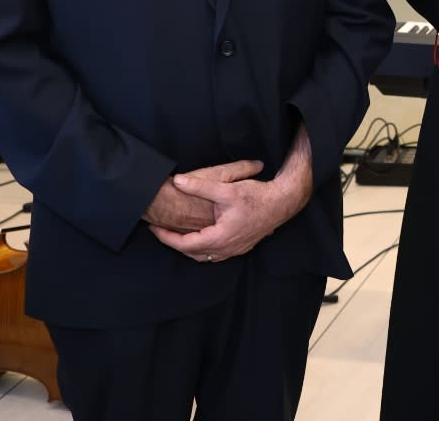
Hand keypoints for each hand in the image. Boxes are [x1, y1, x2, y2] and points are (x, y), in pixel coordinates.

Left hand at [150, 134, 312, 261]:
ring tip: (177, 235)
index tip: (155, 229)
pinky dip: (203, 248)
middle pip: (193, 254)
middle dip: (175, 243)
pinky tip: (201, 237)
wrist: (283, 202)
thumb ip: (200, 186)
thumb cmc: (257, 196)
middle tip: (161, 232)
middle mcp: (227, 249)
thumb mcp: (227, 188)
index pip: (185, 245)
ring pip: (205, 257)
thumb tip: (177, 181)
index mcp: (220, 237)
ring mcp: (235, 250)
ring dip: (189, 248)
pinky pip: (216, 254)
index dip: (167, 238)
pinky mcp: (241, 247)